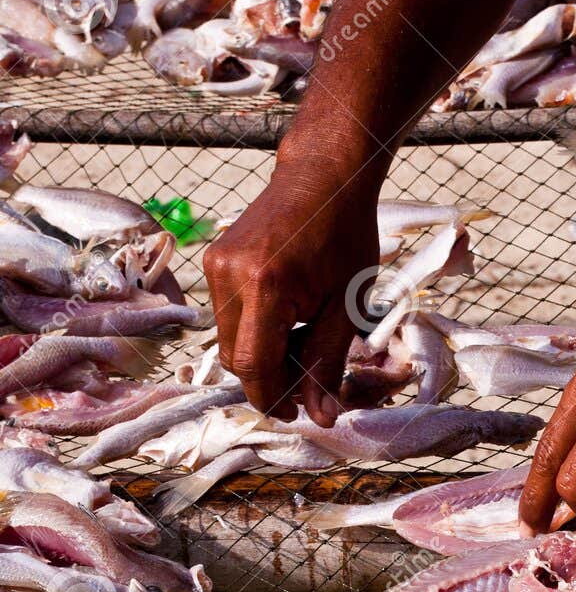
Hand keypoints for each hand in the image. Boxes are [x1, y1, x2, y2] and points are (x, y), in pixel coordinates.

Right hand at [205, 158, 382, 425]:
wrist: (323, 175)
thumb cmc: (344, 235)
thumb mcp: (346, 307)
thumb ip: (328, 364)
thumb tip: (321, 416)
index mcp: (265, 285)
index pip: (254, 366)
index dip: (274, 398)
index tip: (297, 413)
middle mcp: (229, 274)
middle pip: (235, 358)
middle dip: (268, 381)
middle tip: (306, 384)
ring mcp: (215, 265)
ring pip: (228, 340)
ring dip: (260, 357)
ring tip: (301, 345)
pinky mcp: (213, 260)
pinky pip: (227, 317)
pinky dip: (253, 332)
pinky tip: (287, 322)